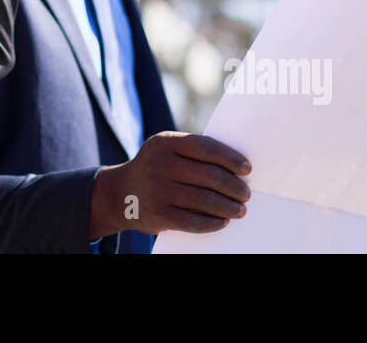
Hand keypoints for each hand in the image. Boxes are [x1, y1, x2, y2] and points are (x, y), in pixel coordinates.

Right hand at [88, 131, 251, 238]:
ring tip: (240, 210)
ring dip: (228, 207)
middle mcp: (160, 164)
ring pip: (205, 200)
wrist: (119, 193)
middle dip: (234, 186)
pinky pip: (193, 221)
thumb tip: (235, 167)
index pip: (205, 147)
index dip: (230, 158)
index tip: (247, 168)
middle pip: (209, 175)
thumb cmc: (155, 168)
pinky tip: (222, 221)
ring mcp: (158, 190)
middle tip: (246, 193)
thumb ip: (192, 152)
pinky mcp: (158, 214)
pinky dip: (213, 223)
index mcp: (164, 142)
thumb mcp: (164, 150)